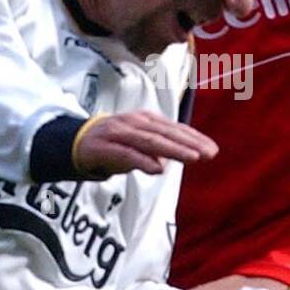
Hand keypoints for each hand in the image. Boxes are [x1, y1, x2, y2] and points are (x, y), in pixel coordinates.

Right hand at [74, 110, 217, 177]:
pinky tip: (157, 169)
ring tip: (192, 158)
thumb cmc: (114, 144)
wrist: (77, 143)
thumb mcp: (140, 146)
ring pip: (150, 141)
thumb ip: (158, 151)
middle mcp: (134, 122)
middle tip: (209, 154)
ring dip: (172, 149)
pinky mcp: (104, 147)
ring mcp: (119, 133)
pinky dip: (142, 161)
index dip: (194, 138)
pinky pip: (126, 154)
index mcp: (146, 120)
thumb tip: (174, 161)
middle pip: (166, 133)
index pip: (174, 129)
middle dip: (189, 143)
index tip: (212, 149)